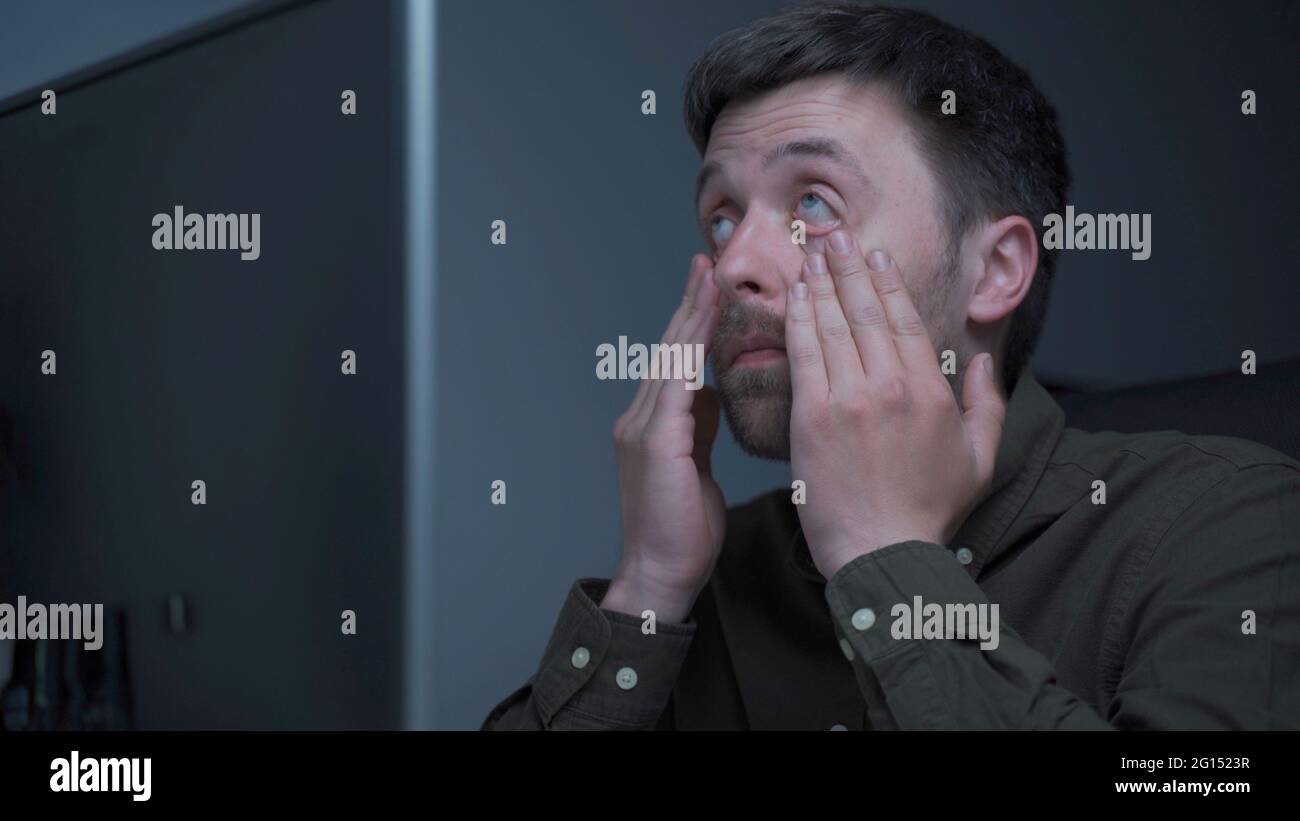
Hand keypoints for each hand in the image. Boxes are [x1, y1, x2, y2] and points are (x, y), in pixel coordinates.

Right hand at [605, 255, 723, 622]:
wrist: (661, 572)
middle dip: (690, 304)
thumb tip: (712, 393)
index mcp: (652, 424)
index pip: (676, 360)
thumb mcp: (696, 465)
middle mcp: (639, 418)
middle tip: (707, 262)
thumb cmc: (683, 528)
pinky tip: (705, 329)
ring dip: (691, 317)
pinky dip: (690, 355)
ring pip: (670, 360)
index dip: (693, 320)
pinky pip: (675, 388)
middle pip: (668, 349)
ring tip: (708, 279)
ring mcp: (641, 429)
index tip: (711, 285)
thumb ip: (699, 426)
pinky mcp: (653, 443)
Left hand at [785, 231, 1005, 579]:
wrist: (883, 553)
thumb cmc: (929, 513)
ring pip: (832, 326)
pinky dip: (798, 321)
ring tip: (809, 254)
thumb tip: (982, 364)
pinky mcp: (812, 417)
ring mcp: (848, 399)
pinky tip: (794, 297)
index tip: (874, 255)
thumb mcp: (979, 458)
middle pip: (865, 311)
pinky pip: (803, 356)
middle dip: (848, 266)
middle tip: (833, 234)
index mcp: (929, 391)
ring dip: (819, 284)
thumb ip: (986, 405)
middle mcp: (890, 386)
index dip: (887, 282)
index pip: (904, 320)